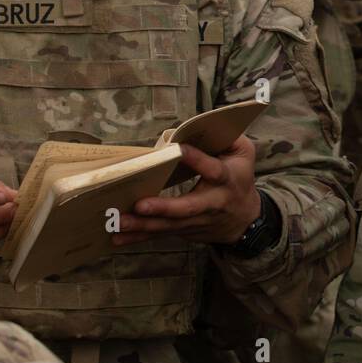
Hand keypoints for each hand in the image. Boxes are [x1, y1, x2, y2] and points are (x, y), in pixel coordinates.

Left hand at [112, 135, 261, 245]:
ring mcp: (195, 221)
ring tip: (118, 221)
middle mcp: (211, 203)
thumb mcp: (243, 154)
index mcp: (227, 180)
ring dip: (142, 225)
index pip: (213, 170)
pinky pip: (159, 235)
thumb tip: (203, 124)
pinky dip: (137, 237)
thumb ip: (227, 137)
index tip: (178, 149)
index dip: (197, 160)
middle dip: (163, 208)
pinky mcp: (183, 231)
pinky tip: (116, 237)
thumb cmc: (239, 178)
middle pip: (187, 207)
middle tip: (140, 204)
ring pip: (168, 225)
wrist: (245, 220)